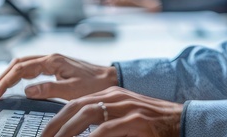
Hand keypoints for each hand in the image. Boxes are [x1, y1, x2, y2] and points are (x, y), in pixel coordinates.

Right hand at [0, 54, 117, 100]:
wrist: (111, 79)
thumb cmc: (96, 84)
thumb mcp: (72, 90)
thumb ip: (49, 89)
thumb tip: (27, 90)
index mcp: (53, 61)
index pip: (21, 68)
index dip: (5, 81)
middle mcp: (51, 58)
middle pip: (18, 63)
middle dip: (3, 77)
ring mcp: (53, 61)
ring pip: (24, 64)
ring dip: (10, 76)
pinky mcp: (56, 67)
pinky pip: (32, 68)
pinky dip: (20, 75)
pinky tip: (16, 84)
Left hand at [42, 86, 181, 136]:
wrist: (182, 121)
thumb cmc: (153, 124)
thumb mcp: (125, 119)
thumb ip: (103, 124)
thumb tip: (81, 135)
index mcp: (111, 95)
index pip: (75, 103)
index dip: (56, 119)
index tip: (44, 134)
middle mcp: (116, 97)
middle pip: (76, 106)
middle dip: (55, 126)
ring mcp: (127, 107)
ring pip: (88, 114)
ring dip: (68, 131)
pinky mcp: (137, 120)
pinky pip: (107, 129)